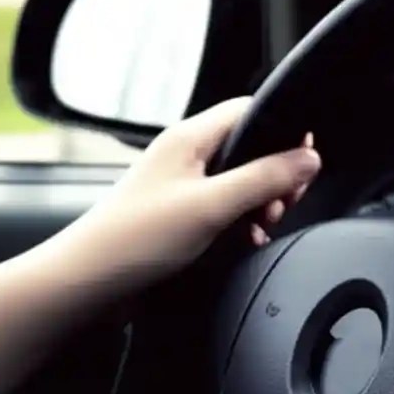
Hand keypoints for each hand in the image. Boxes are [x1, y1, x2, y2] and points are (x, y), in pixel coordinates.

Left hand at [52, 97, 320, 294]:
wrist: (85, 283)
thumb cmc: (135, 239)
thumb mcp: (211, 205)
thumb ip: (264, 178)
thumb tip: (309, 159)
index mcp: (190, 138)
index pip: (250, 111)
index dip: (283, 131)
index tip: (302, 162)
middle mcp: (187, 156)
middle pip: (250, 147)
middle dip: (276, 174)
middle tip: (284, 200)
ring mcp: (182, 185)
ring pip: (241, 180)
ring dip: (261, 201)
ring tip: (264, 223)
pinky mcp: (180, 215)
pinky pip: (225, 207)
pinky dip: (243, 221)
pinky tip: (247, 238)